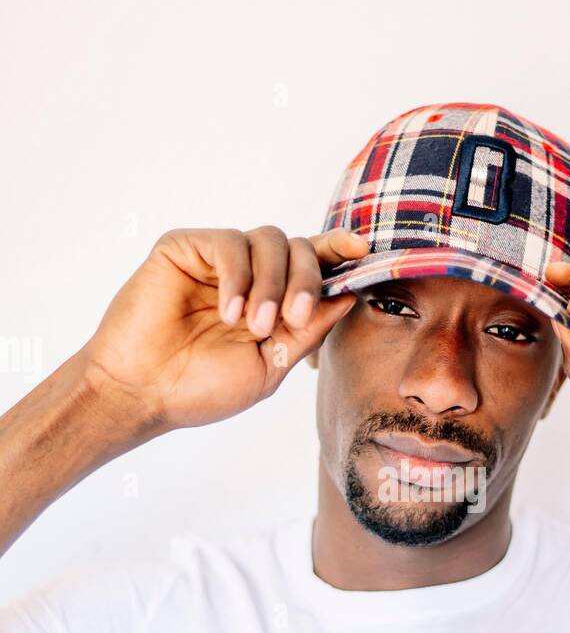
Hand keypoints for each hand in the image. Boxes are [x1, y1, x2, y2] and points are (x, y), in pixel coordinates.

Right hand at [82, 226, 367, 430]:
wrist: (143, 393)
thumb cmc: (200, 388)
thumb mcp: (269, 365)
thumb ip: (308, 331)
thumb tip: (348, 295)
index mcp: (273, 301)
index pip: (313, 265)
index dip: (338, 251)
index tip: (362, 248)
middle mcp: (249, 275)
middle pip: (298, 247)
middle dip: (306, 279)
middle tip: (293, 318)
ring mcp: (217, 260)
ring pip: (269, 239)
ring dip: (272, 283)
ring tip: (253, 325)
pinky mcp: (185, 248)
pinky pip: (229, 243)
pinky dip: (237, 278)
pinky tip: (228, 313)